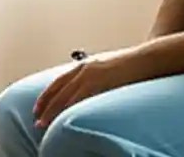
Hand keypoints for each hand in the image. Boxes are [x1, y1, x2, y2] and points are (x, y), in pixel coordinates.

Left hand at [33, 48, 147, 127]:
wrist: (147, 58)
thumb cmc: (131, 67)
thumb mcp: (107, 70)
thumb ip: (96, 80)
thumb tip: (90, 94)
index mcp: (85, 65)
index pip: (58, 82)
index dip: (46, 95)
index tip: (37, 107)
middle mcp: (85, 68)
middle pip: (58, 89)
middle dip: (45, 106)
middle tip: (37, 120)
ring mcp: (92, 75)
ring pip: (65, 96)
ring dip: (53, 110)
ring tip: (44, 124)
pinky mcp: (101, 81)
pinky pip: (81, 98)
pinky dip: (70, 109)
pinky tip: (64, 119)